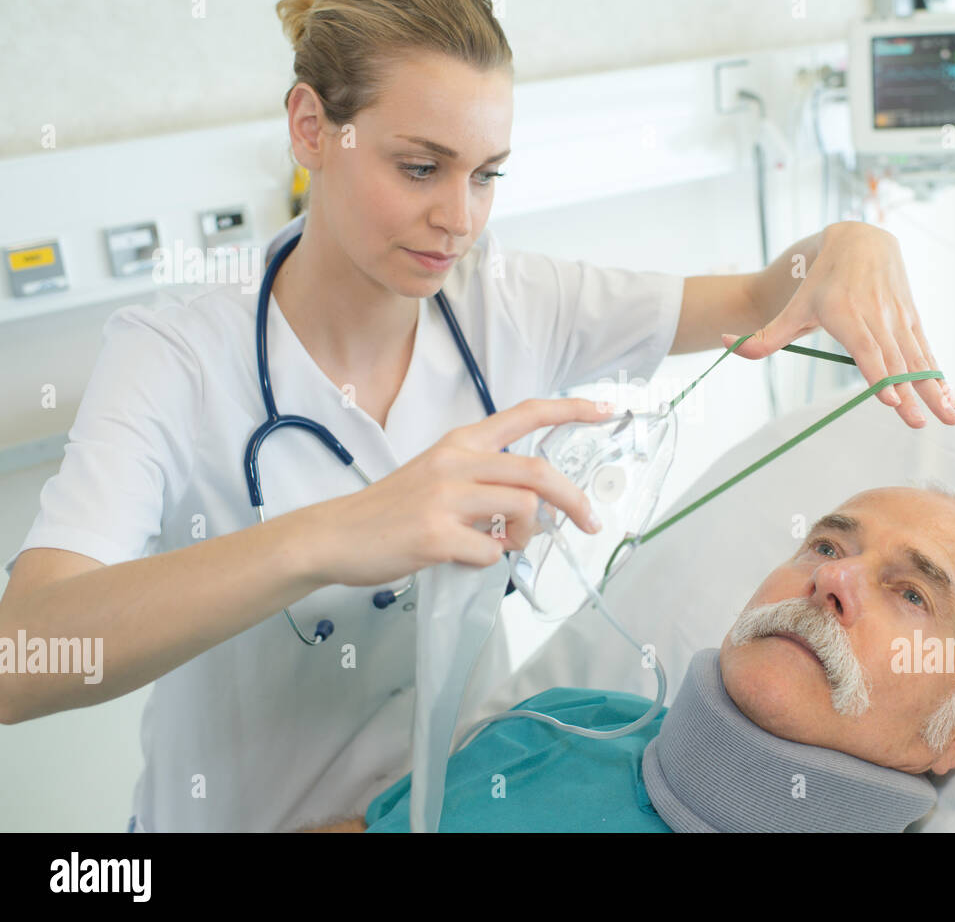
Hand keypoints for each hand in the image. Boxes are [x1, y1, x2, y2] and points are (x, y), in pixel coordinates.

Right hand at [308, 397, 608, 586]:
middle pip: (538, 473)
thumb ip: (486, 482)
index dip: (570, 410)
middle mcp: (456, 462)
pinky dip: (487, 561)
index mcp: (461, 442)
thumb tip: (532, 508)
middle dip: (574, 500)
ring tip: (497, 542)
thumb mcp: (439, 476)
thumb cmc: (392, 510)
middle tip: (590, 522)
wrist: (334, 535)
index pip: (525, 414)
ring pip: (523, 510)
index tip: (605, 409)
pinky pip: (492, 552)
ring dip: (523, 536)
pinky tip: (460, 557)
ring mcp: (446, 498)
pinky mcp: (437, 535)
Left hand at [723, 222, 954, 428]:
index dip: (879, 373)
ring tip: (949, 417)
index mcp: (846, 314)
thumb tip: (727, 344)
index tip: (891, 400)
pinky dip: (940, 374)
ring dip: (934, 389)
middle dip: (909, 393)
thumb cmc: (820, 281)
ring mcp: (898, 318)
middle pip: (894, 361)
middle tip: (918, 422)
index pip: (866, 348)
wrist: (861, 240)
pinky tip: (950, 399)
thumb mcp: (793, 308)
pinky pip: (926, 350)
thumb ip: (764, 335)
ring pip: (917, 358)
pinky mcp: (912, 319)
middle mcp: (876, 315)